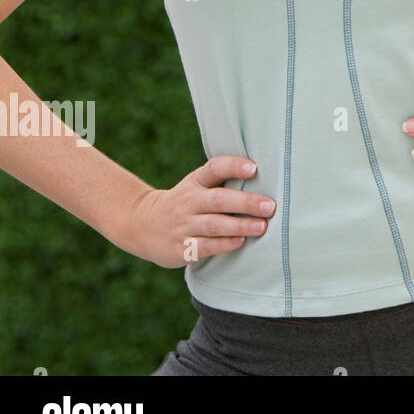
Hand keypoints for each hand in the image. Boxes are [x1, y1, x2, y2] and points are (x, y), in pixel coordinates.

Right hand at [123, 156, 274, 268]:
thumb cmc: (187, 202)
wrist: (143, 225)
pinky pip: (205, 245)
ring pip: (213, 224)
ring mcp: (183, 225)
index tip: (254, 168)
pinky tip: (240, 242)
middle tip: (270, 206)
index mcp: (196, 182)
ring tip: (262, 226)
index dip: (234, 166)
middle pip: (218, 199)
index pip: (214, 169)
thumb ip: (224, 181)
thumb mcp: (198, 185)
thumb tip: (269, 180)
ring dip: (239, 225)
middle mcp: (189, 201)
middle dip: (246, 203)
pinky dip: (223, 244)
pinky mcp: (181, 247)